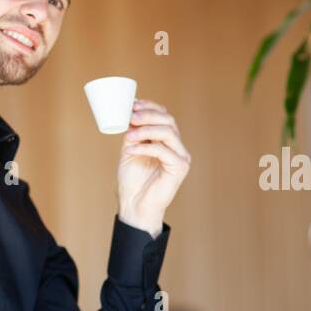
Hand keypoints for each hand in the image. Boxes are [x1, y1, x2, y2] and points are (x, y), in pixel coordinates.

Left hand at [116, 99, 190, 235]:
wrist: (135, 206)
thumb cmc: (133, 182)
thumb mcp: (130, 150)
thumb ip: (134, 133)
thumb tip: (130, 114)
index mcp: (167, 141)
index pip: (165, 116)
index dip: (150, 107)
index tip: (133, 104)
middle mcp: (177, 147)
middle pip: (168, 120)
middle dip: (149, 115)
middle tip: (131, 117)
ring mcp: (181, 157)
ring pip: (168, 132)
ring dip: (146, 130)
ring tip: (129, 134)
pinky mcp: (180, 167)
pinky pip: (163, 150)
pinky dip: (145, 147)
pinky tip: (131, 150)